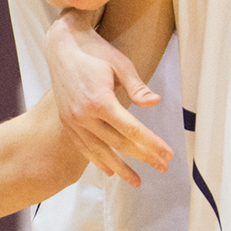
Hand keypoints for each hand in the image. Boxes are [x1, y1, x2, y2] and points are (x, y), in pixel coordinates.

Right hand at [45, 10, 172, 185]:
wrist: (61, 48)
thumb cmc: (96, 52)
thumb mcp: (121, 65)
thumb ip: (138, 87)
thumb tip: (155, 103)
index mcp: (99, 101)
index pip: (131, 130)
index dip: (152, 144)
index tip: (168, 155)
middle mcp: (83, 115)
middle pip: (118, 143)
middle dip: (143, 157)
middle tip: (163, 167)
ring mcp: (72, 121)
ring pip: (99, 151)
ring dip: (120, 168)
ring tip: (136, 181)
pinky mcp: (66, 122)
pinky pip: (83, 147)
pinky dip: (97, 160)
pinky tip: (109, 171)